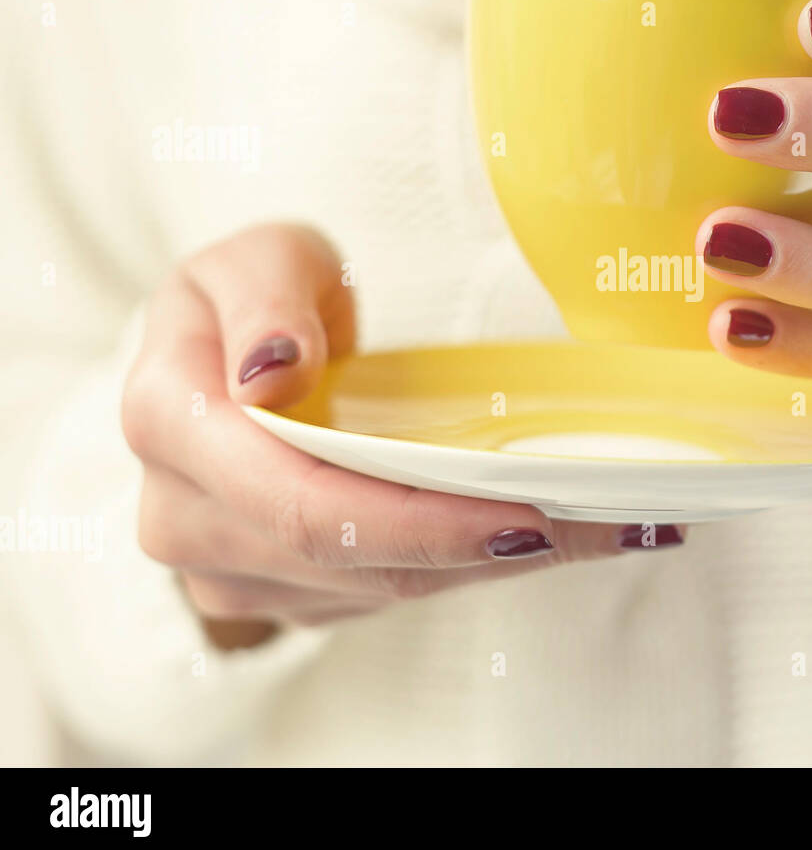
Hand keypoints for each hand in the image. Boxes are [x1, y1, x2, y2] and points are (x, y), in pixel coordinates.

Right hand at [122, 224, 680, 646]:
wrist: (225, 361)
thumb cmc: (252, 298)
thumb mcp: (257, 257)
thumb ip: (263, 299)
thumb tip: (273, 370)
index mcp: (169, 421)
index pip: (299, 498)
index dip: (417, 517)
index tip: (527, 514)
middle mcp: (184, 516)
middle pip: (351, 558)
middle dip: (481, 549)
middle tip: (603, 525)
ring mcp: (230, 568)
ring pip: (381, 587)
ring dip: (495, 564)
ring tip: (604, 527)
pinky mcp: (282, 592)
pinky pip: (386, 592)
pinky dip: (469, 566)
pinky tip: (546, 537)